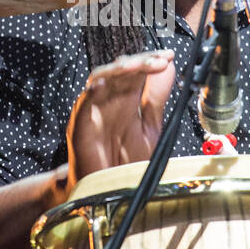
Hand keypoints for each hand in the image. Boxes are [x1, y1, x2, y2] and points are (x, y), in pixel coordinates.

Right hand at [66, 49, 176, 189]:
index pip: (138, 70)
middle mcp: (110, 100)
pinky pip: (84, 102)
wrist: (109, 192)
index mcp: (127, 99)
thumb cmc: (125, 163)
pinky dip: (93, 91)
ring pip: (102, 78)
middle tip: (158, 61)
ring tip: (137, 66)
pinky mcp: (80, 124)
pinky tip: (105, 83)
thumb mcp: (150, 127)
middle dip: (140, 61)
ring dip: (119, 70)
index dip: (151, 60)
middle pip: (121, 69)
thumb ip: (156, 98)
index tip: (168, 56)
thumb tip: (168, 69)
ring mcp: (94, 109)